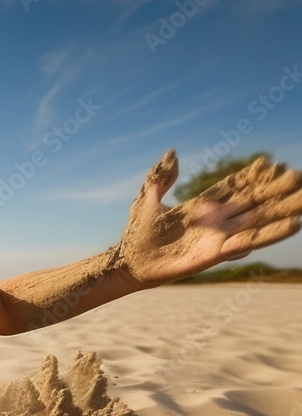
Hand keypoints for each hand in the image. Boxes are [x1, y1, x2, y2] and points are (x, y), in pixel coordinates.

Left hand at [116, 150, 301, 284]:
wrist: (130, 263)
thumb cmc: (137, 234)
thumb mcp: (146, 199)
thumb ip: (161, 178)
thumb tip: (173, 152)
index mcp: (200, 207)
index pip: (232, 188)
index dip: (251, 177)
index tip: (271, 164)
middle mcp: (215, 222)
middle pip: (251, 202)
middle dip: (275, 190)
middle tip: (299, 177)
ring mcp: (217, 237)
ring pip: (257, 220)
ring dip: (282, 211)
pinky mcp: (215, 254)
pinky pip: (247, 243)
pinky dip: (270, 234)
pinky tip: (293, 225)